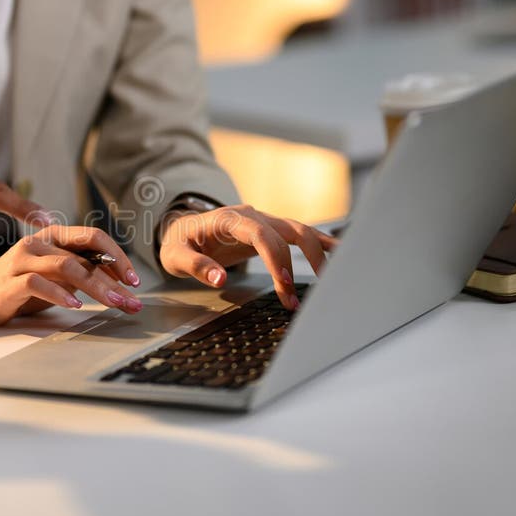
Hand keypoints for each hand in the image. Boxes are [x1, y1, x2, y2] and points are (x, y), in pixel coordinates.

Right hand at [0, 226, 143, 325]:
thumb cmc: (22, 284)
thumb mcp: (56, 276)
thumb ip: (82, 273)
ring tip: (113, 303)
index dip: (117, 256)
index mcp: (54, 237)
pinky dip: (60, 294)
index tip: (134, 280)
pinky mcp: (10, 281)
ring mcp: (23, 260)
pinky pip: (38, 284)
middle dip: (112, 279)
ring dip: (95, 286)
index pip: (93, 237)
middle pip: (84, 255)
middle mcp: (39, 243)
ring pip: (66, 266)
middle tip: (131, 300)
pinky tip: (75, 306)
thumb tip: (122, 286)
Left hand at [158, 205, 337, 309]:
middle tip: (297, 300)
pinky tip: (340, 251)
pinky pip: (299, 234)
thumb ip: (195, 266)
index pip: (260, 234)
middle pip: (285, 232)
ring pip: (298, 230)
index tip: (285, 286)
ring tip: (334, 276)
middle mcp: (250, 215)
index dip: (276, 259)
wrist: (181, 229)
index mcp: (227, 218)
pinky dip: (320, 241)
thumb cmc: (179, 242)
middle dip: (297, 265)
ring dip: (317, 253)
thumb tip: (219, 278)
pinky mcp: (269, 231)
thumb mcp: (175, 255)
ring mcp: (262, 221)